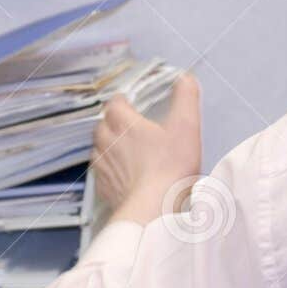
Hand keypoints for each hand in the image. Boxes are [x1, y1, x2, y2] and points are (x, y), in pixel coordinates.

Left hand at [92, 74, 202, 224]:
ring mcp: (102, 166)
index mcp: (122, 122)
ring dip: (112, 148)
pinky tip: (127, 177)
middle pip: (104, 125)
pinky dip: (112, 171)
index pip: (115, 103)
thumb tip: (185, 78)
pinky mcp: (103, 188)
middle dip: (116, 124)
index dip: (124, 102)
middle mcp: (105, 141)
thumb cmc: (170, 165)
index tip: (136, 106)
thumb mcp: (186, 125)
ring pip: (100, 149)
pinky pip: (103, 173)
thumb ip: (186, 97)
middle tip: (135, 130)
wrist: (154, 209)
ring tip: (130, 153)